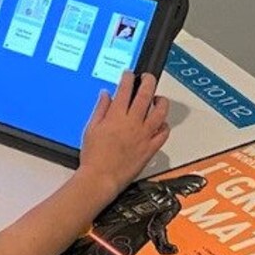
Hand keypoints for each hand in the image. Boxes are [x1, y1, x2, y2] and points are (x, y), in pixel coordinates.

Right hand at [78, 71, 170, 195]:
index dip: (128, 78)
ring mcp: (143, 136)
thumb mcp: (91, 129)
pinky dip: (164, 125)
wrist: (100, 179)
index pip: (125, 89)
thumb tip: (106, 95)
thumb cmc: (94, 158)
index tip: (129, 75)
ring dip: (161, 101)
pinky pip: (163, 134)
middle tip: (148, 78)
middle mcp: (132, 123)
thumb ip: (100, 109)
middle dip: (148, 81)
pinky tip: (161, 122)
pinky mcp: (150, 149)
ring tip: (158, 98)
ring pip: (160, 112)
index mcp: (115, 117)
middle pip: (146, 95)